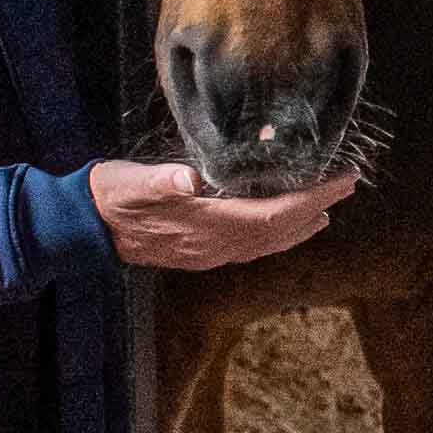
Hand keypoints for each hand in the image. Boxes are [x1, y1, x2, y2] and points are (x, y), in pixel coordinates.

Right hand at [90, 160, 348, 270]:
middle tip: (347, 184)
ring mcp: (208, 254)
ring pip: (267, 244)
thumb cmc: (111, 196)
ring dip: (299, 226)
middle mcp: (214, 247)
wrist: (85, 227)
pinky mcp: (200, 252)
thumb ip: (162, 180)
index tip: (342, 179)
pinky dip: (275, 236)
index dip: (312, 199)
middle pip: (278, 232)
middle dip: (316, 207)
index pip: (273, 216)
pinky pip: (250, 248)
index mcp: (206, 226)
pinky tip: (281, 227)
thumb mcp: (132, 181)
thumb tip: (189, 178)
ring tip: (326, 210)